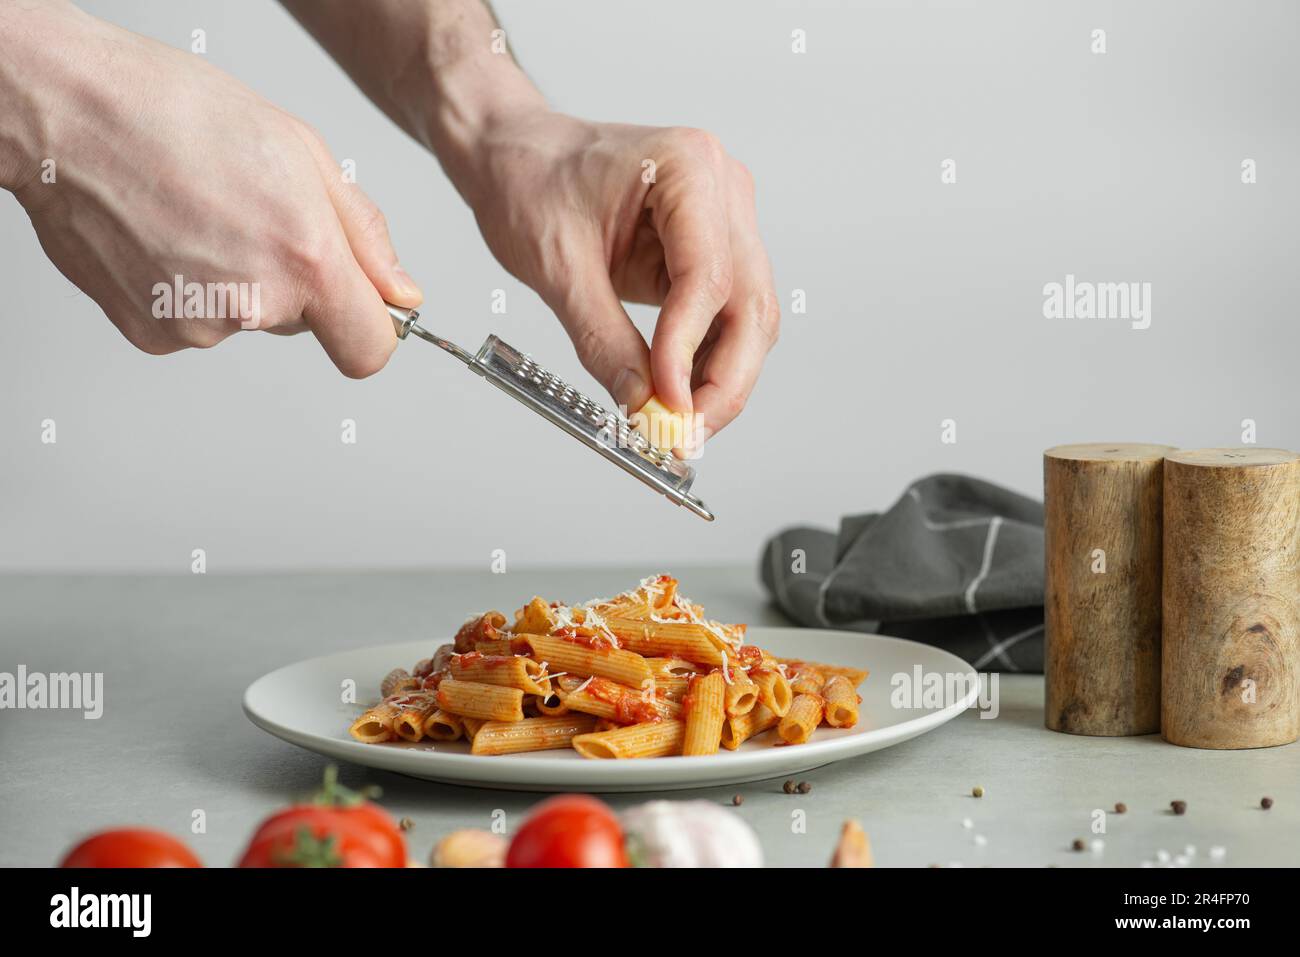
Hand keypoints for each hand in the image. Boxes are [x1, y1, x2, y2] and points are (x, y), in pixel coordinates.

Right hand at [3, 3, 420, 376]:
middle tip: (249, 212)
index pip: (369, 348)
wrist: (67, 110)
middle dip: (295, 280)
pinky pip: (197, 321)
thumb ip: (364, 236)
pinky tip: (165, 234)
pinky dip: (190, 287)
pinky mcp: (152, 334)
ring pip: (248, 319)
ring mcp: (198, 326)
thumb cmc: (177, 112)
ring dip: (238, 278)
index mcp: (305, 259)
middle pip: (305, 324)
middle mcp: (254, 305)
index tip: (363, 305)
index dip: (372, 327)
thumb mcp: (302, 152)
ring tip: (198, 213)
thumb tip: (401, 293)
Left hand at [455, 112, 779, 447]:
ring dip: (720, 378)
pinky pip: (724, 316)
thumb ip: (604, 339)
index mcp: (687, 167)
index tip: (666, 406)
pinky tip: (675, 393)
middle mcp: (722, 188)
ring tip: (676, 423)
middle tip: (685, 435)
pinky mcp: (711, 249)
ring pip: (748, 317)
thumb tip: (644, 404)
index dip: (688, 351)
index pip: (708, 276)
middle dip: (723, 381)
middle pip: (750, 304)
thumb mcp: (556, 266)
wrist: (515, 154)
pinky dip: (705, 360)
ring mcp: (724, 219)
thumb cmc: (529, 181)